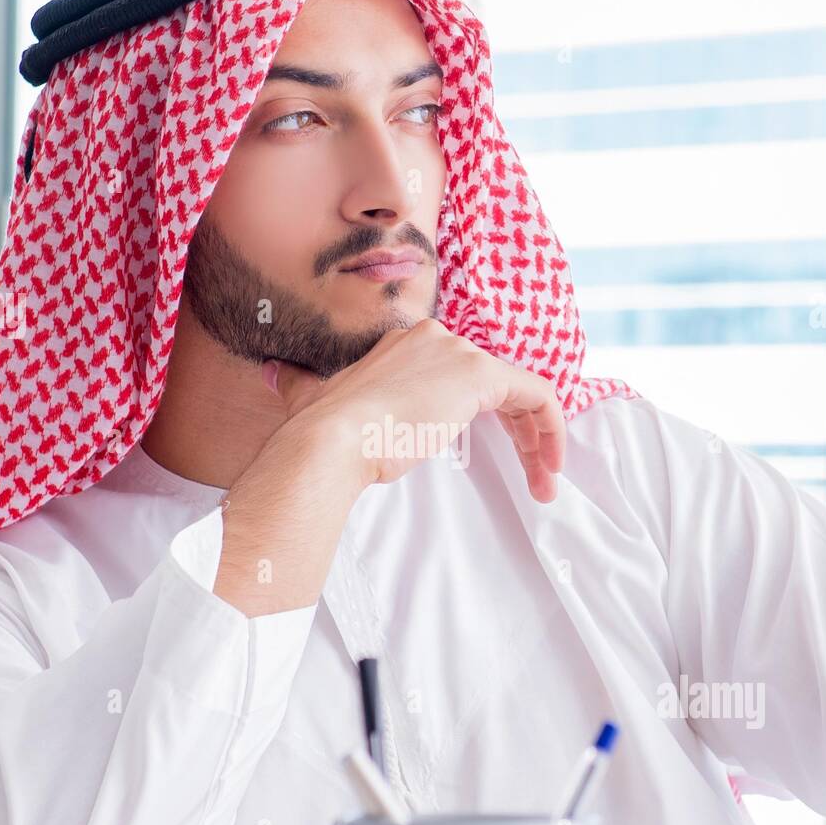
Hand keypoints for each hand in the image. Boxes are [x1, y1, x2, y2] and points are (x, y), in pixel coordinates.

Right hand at [264, 318, 565, 501]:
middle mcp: (436, 339)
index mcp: (404, 345)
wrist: (332, 440)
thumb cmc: (324, 432)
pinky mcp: (481, 376)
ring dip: (538, 442)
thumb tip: (273, 372)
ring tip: (544, 485)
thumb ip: (300, 383)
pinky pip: (537, 396)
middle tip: (532, 477)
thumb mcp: (312, 399)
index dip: (482, 418)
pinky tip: (550, 467)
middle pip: (496, 388)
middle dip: (520, 434)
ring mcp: (459, 355)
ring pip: (520, 395)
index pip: (460, 377)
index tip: (491, 457)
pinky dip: (552, 430)